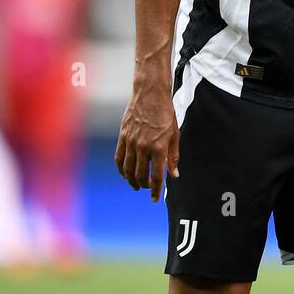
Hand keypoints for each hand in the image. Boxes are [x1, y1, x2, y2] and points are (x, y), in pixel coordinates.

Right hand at [114, 82, 179, 201]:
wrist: (150, 94)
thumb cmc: (165, 113)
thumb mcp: (175, 134)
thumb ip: (173, 157)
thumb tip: (174, 175)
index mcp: (159, 148)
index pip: (156, 177)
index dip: (155, 191)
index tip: (154, 199)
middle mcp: (143, 147)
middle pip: (140, 175)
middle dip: (143, 186)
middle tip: (146, 188)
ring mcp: (131, 142)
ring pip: (128, 169)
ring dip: (131, 180)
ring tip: (135, 185)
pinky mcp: (122, 136)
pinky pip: (119, 158)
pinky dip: (121, 169)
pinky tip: (124, 173)